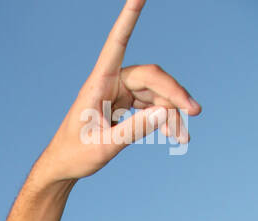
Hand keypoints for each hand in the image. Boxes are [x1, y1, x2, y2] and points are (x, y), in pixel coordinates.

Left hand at [36, 0, 200, 184]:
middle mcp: (110, 81)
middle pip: (150, 77)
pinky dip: (163, 119)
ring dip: (171, 113)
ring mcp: (119, 92)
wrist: (63, 167)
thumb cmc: (75, 155)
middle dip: (174, 94)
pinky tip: (174, 134)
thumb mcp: (103, 147)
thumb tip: (165, 112)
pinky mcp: (124, 104)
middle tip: (194, 112)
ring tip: (183, 137)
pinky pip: (150, 106)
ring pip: (154, 94)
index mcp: (98, 82)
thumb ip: (134, 130)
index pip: (117, 42)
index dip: (129, 16)